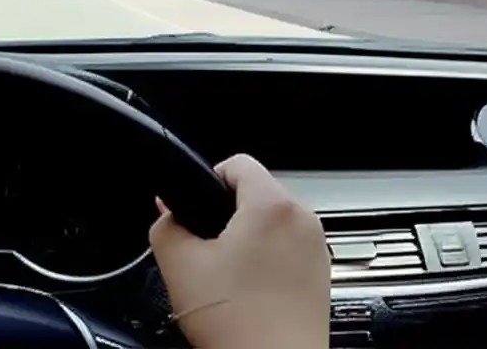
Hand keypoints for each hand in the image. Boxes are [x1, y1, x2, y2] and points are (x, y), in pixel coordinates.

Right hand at [149, 154, 329, 348]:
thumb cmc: (238, 323)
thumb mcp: (179, 264)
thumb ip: (165, 224)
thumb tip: (168, 212)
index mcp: (272, 206)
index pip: (237, 163)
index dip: (208, 179)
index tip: (196, 205)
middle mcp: (303, 220)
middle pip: (257, 193)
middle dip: (227, 214)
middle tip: (205, 247)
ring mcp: (316, 248)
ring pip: (272, 223)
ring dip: (248, 238)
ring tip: (226, 273)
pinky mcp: (320, 274)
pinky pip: (288, 249)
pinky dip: (267, 260)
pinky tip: (247, 290)